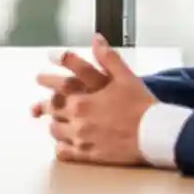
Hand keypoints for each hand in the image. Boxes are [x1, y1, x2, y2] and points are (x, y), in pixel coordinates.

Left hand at [43, 34, 156, 165]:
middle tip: (37, 104)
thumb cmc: (141, 106)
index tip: (40, 77)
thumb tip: (96, 39)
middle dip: (43, 105)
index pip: (56, 87)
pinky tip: (63, 144)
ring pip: (56, 131)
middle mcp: (78, 119)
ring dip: (54, 124)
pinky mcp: (89, 154)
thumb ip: (107, 57)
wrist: (155, 134)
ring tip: (54, 122)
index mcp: (82, 99)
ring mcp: (82, 138)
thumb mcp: (125, 76)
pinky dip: (61, 147)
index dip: (47, 80)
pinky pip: (65, 152)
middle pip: (51, 110)